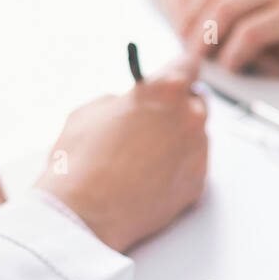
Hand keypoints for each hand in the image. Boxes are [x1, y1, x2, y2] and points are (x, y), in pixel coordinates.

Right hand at [34, 54, 207, 251]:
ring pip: (195, 137)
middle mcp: (191, 118)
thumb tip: (131, 105)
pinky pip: (192, 167)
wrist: (83, 215)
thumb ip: (122, 100)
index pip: (188, 64)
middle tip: (153, 121)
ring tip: (143, 158)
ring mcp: (198, 153)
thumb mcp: (89, 111)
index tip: (174, 75)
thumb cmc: (80, 162)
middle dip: (177, 108)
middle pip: (196, 102)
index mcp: (166, 90)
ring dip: (178, 140)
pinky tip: (149, 178)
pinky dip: (178, 169)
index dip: (177, 70)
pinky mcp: (198, 185)